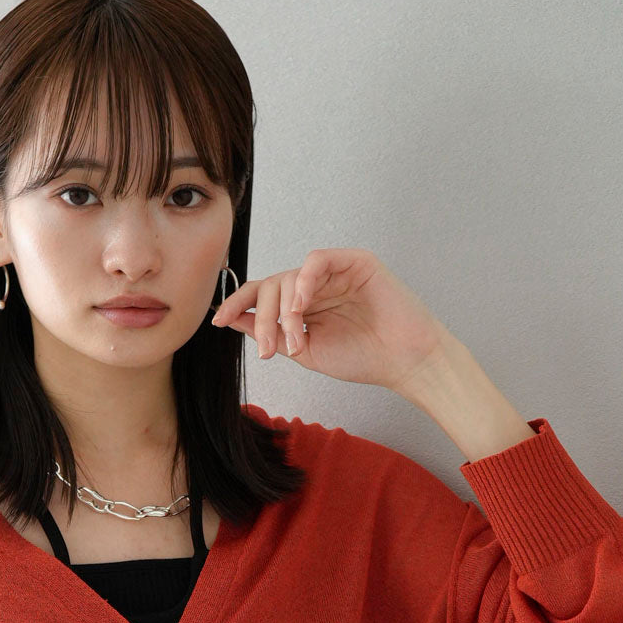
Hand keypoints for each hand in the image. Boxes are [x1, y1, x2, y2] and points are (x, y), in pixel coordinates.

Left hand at [211, 246, 453, 395]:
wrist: (403, 362)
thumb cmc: (362, 358)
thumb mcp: (305, 351)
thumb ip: (270, 333)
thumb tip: (233, 320)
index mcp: (304, 304)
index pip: (262, 295)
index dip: (238, 304)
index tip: (218, 321)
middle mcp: (316, 285)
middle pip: (271, 286)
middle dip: (265, 320)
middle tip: (271, 351)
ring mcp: (335, 272)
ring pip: (290, 277)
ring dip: (285, 311)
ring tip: (296, 339)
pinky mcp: (355, 262)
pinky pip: (317, 260)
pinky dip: (304, 280)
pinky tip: (302, 305)